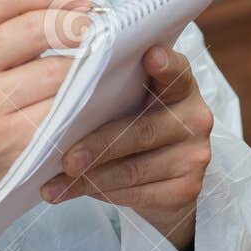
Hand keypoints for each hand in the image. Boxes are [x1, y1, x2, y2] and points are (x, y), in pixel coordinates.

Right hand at [0, 0, 92, 210]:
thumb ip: (15, 22)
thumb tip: (80, 3)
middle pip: (36, 26)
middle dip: (77, 23)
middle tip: (96, 28)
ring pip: (57, 69)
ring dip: (85, 64)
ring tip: (91, 65)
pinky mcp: (11, 137)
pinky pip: (63, 106)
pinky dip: (83, 97)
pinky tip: (86, 95)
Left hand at [40, 46, 212, 249]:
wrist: (167, 173)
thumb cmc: (137, 123)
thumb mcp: (133, 101)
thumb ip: (114, 92)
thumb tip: (63, 102)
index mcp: (181, 86)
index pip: (177, 71)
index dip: (165, 64)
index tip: (150, 56)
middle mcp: (196, 118)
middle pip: (142, 131)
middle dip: (98, 147)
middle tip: (65, 160)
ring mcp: (195, 155)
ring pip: (134, 170)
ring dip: (89, 180)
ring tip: (54, 186)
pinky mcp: (188, 189)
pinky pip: (138, 194)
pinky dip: (102, 194)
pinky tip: (78, 192)